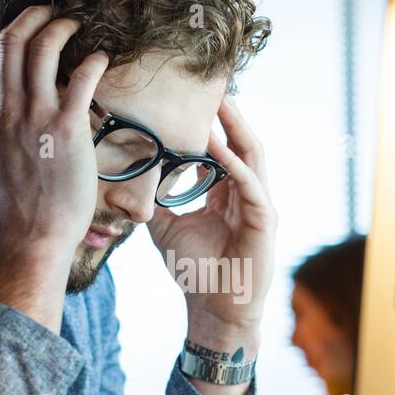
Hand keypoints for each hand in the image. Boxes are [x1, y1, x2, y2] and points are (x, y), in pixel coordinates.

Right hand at [0, 5, 108, 255]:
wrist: (31, 236)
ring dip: (60, 27)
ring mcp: (34, 116)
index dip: (1, 32)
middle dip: (31, 17)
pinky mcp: (66, 128)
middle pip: (11, 42)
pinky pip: (81, 77)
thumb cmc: (8, 207)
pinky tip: (101, 57)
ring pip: (42, 48)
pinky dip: (92, 60)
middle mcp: (5, 110)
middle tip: (50, 12)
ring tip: (74, 24)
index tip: (17, 25)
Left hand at [148, 96, 275, 343]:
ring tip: (222, 102)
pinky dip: (233, 164)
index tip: (192, 98)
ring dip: (236, 128)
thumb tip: (130, 179)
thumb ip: (156, 200)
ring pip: (252, 155)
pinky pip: (250, 184)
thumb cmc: (195, 271)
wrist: (212, 309)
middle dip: (229, 114)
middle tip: (214, 85)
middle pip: (241, 142)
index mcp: (227, 193)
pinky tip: (217, 147)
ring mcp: (259, 205)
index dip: (211, 123)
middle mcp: (246, 193)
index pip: (223, 148)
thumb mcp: (166, 227)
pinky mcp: (264, 220)